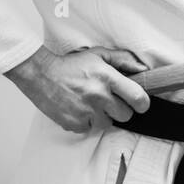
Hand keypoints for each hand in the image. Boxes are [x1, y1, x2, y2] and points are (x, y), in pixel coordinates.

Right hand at [7, 45, 151, 132]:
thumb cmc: (71, 65)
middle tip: (110, 101)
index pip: (137, 97)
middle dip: (121, 109)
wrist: (40, 74)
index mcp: (107, 78)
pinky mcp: (73, 123)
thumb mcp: (99, 55)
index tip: (140, 104)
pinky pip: (89, 129)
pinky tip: (79, 109)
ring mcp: (85, 111)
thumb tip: (144, 70)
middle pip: (125, 115)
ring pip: (108, 124)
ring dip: (103, 116)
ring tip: (92, 103)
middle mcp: (98, 96)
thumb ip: (124, 60)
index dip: (143, 103)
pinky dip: (86, 122)